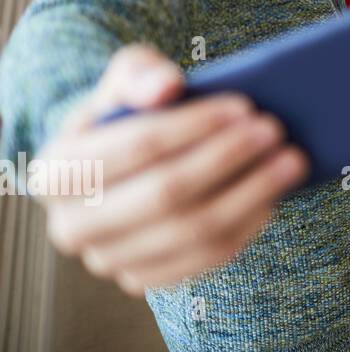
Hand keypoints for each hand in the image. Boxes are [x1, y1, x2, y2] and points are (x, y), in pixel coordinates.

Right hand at [32, 45, 307, 295]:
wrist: (125, 165)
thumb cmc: (129, 112)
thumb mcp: (126, 80)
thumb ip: (139, 73)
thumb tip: (167, 86)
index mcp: (56, 172)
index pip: (137, 146)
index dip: (195, 125)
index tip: (244, 105)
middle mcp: (72, 226)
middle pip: (167, 194)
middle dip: (228, 158)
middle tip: (274, 130)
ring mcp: (109, 260)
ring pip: (193, 231)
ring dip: (251, 193)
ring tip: (290, 159)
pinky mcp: (146, 278)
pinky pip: (206, 258)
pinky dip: (247, 225)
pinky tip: (274, 194)